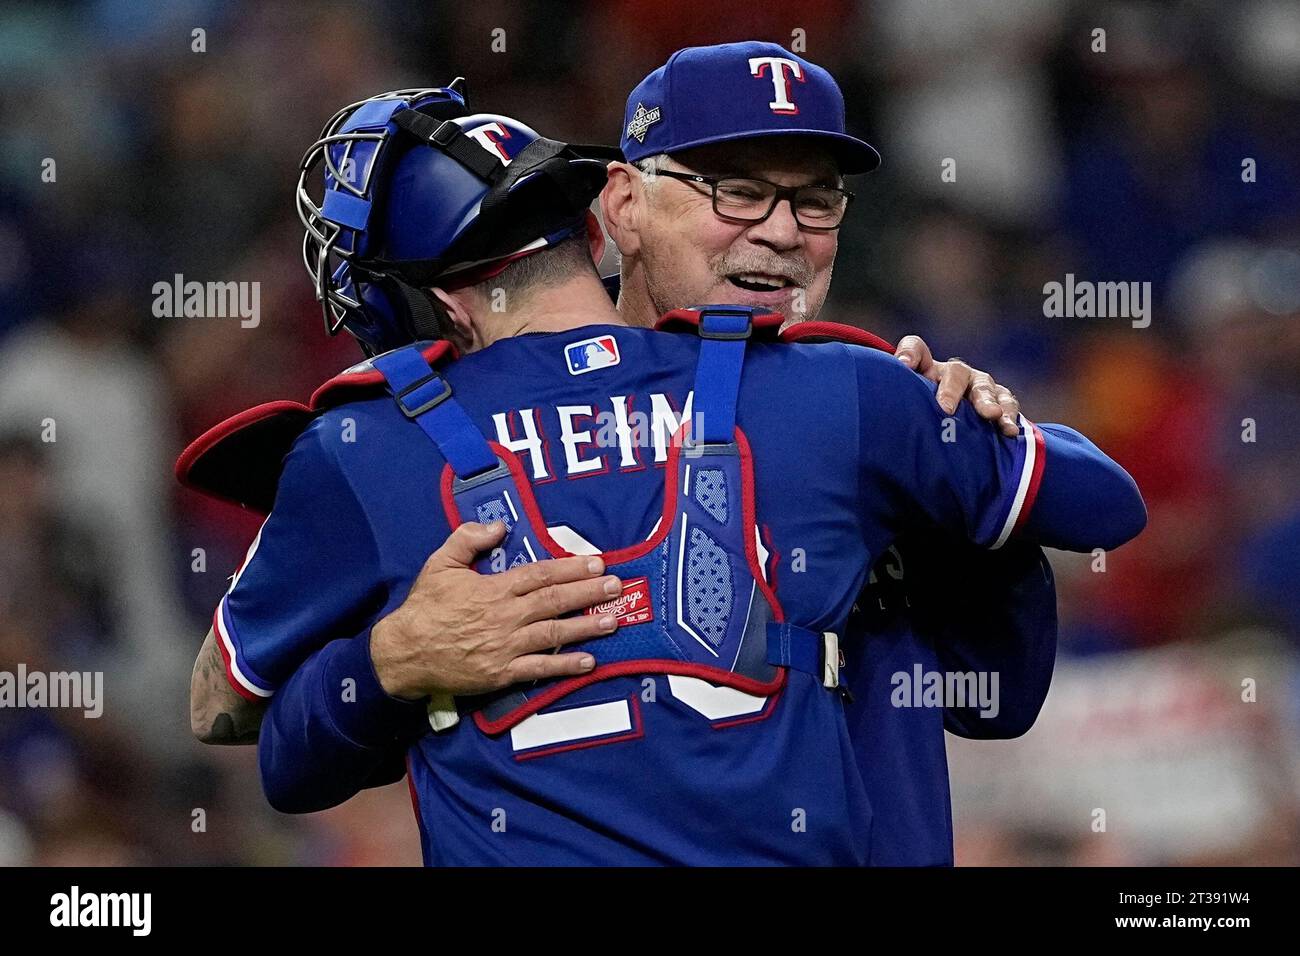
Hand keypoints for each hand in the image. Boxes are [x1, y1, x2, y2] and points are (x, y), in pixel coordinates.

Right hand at [370, 521, 621, 700]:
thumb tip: (499, 527)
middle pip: (554, 601)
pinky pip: (539, 669)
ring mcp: (506, 646)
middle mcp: (505, 616)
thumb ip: (468, 539)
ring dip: (586, 627)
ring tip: (613, 621)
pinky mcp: (502, 672)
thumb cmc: (424, 607)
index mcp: (494, 589)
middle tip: (616, 586)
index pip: (540, 574)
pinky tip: (589, 662)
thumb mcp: (440, 563)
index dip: (571, 568)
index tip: (596, 562)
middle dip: (588, 592)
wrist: (404, 653)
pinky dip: (565, 666)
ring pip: (553, 634)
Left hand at [894, 334, 1021, 436]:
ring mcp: (978, 385)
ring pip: (984, 387)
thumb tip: (873, 415)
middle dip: (950, 390)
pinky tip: (1009, 429)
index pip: (917, 349)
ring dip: (987, 401)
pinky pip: (1006, 402)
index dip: (910, 354)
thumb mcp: (906, 409)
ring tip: (991, 416)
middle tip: (945, 409)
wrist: (951, 427)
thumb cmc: (921, 417)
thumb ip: (893, 403)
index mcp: (927, 370)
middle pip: (955, 372)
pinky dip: (1009, 415)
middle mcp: (953, 374)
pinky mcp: (999, 399)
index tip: (903, 366)